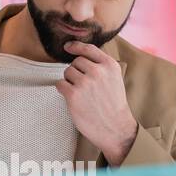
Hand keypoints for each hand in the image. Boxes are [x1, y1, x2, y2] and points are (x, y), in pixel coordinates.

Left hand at [57, 42, 137, 165]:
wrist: (115, 128)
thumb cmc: (113, 106)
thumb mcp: (115, 80)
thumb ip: (101, 67)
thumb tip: (80, 56)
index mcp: (110, 65)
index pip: (89, 48)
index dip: (76, 46)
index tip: (67, 47)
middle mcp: (97, 71)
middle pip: (76, 62)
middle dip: (76, 72)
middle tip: (84, 87)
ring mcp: (85, 83)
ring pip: (67, 72)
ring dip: (70, 82)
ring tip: (81, 95)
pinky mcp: (73, 95)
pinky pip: (60, 84)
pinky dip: (63, 90)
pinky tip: (73, 99)